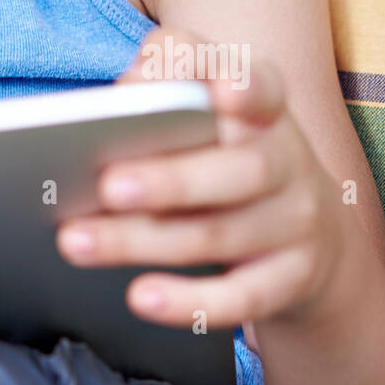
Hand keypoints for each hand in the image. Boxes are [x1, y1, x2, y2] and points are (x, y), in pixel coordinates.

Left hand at [55, 26, 345, 329]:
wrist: (307, 231)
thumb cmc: (223, 151)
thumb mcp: (206, 107)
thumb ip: (162, 84)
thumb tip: (119, 97)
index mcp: (263, 105)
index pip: (262, 84)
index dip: (245, 84)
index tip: (223, 92)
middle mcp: (286, 160)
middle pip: (238, 169)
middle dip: (170, 180)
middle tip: (107, 186)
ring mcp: (294, 223)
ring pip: (220, 235)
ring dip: (143, 241)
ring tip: (77, 242)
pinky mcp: (290, 281)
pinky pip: (242, 296)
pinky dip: (189, 300)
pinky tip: (140, 297)